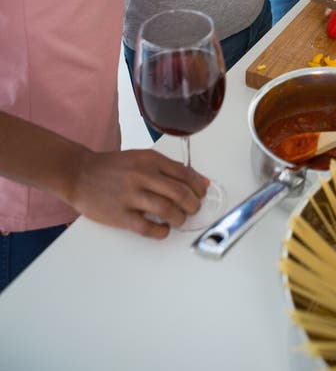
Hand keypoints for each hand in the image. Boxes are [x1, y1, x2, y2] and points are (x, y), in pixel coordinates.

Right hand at [67, 148, 209, 238]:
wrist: (79, 173)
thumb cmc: (113, 167)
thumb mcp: (141, 158)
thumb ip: (168, 169)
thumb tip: (199, 181)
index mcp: (150, 159)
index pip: (185, 173)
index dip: (198, 186)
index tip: (201, 194)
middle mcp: (142, 175)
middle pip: (180, 192)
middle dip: (193, 204)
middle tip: (193, 209)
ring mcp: (130, 195)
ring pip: (167, 210)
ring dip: (179, 219)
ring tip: (178, 220)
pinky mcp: (119, 215)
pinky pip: (147, 227)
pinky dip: (161, 231)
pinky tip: (163, 229)